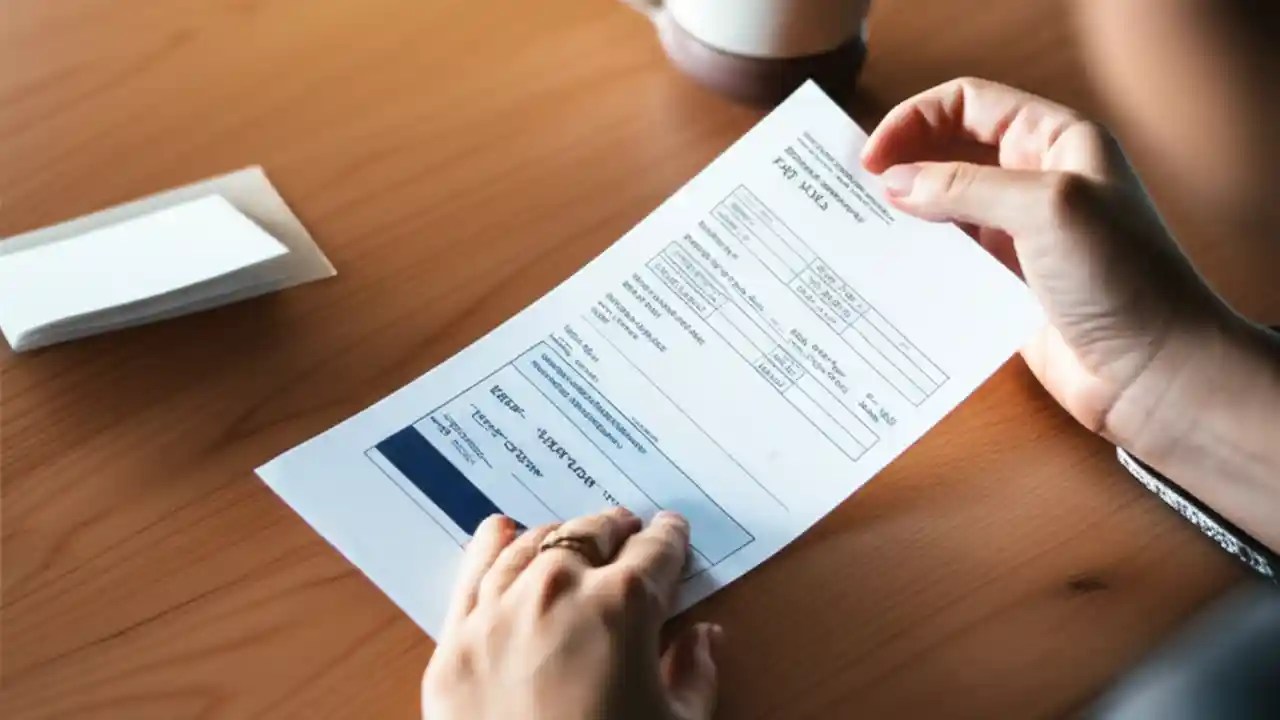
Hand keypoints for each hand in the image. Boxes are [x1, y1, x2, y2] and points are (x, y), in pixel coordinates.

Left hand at [421, 510, 721, 719]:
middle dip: (616, 531)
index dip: (670, 539)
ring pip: (532, 546)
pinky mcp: (453, 644)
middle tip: (628, 532)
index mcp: (623, 607)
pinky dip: (491, 548)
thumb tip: (703, 639)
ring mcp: (497, 614)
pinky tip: (502, 533)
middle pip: (591, 536)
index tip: (673, 533)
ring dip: (561, 536)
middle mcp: (556, 592)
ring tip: (575, 535)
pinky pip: (471, 576)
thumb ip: (696, 676)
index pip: (655, 552)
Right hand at [861, 77, 1234, 455]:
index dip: (915, 120)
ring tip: (861, 231)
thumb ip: (964, 186)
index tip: (872, 157)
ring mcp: (1022, 235)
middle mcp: (1038, 181)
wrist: (1156, 374)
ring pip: (946, 208)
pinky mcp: (1007, 284)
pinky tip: (889, 270)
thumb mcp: (1045, 209)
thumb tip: (895, 182)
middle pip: (951, 151)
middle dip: (902, 163)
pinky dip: (917, 259)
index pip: (970, 104)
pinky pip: (950, 260)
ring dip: (905, 214)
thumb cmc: (1124, 280)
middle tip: (853, 193)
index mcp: (1059, 141)